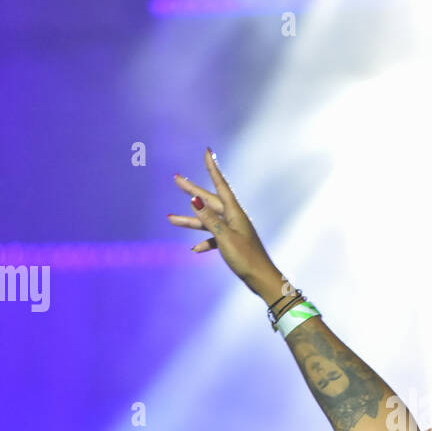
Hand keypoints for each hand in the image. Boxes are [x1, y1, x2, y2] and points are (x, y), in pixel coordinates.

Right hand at [168, 147, 283, 298]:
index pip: (221, 184)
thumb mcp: (224, 237)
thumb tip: (194, 199)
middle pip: (209, 201)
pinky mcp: (231, 243)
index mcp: (235, 212)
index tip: (207, 151)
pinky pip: (214, 238)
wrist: (261, 279)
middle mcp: (233, 218)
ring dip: (190, 221)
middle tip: (176, 179)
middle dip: (192, 191)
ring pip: (207, 221)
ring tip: (170, 219)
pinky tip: (195, 249)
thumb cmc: (246, 258)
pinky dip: (204, 242)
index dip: (212, 168)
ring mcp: (232, 230)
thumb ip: (209, 219)